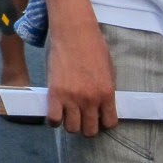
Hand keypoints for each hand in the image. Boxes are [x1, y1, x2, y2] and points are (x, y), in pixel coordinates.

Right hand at [46, 21, 117, 135]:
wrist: (73, 32)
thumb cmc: (92, 46)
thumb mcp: (108, 70)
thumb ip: (106, 90)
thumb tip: (102, 105)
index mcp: (107, 93)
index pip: (109, 124)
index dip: (102, 123)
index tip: (96, 118)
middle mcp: (91, 100)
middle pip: (90, 131)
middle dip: (86, 127)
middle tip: (80, 117)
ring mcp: (72, 98)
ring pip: (72, 128)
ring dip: (70, 124)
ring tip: (67, 114)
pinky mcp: (55, 94)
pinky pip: (54, 120)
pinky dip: (54, 120)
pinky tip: (55, 112)